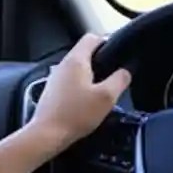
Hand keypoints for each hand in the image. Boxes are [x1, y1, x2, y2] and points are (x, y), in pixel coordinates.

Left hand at [25, 33, 130, 153]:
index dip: (108, 42)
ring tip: (103, 91)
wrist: (47, 135)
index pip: (92, 37)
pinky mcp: (52, 91)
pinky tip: (87, 102)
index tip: (119, 56)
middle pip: (85, 52)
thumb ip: (120, 80)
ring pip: (78, 68)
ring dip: (91, 75)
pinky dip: (81, 86)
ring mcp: (55, 78)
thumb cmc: (77, 114)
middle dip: (101, 61)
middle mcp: (63, 64)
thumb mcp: (106, 97)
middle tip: (114, 76)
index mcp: (76, 60)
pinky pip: (71, 81)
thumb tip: (126, 71)